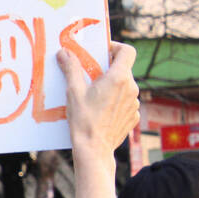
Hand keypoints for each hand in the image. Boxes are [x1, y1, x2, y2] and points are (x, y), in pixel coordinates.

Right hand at [60, 40, 138, 160]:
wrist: (94, 150)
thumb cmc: (84, 120)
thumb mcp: (73, 91)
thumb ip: (71, 68)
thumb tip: (64, 52)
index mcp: (119, 78)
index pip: (127, 51)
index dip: (116, 47)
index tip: (103, 52)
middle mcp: (132, 88)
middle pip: (124, 69)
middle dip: (108, 69)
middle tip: (91, 75)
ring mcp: (134, 104)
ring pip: (125, 86)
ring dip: (113, 86)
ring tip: (95, 96)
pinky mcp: (133, 117)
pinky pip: (126, 102)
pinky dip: (116, 101)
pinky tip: (102, 111)